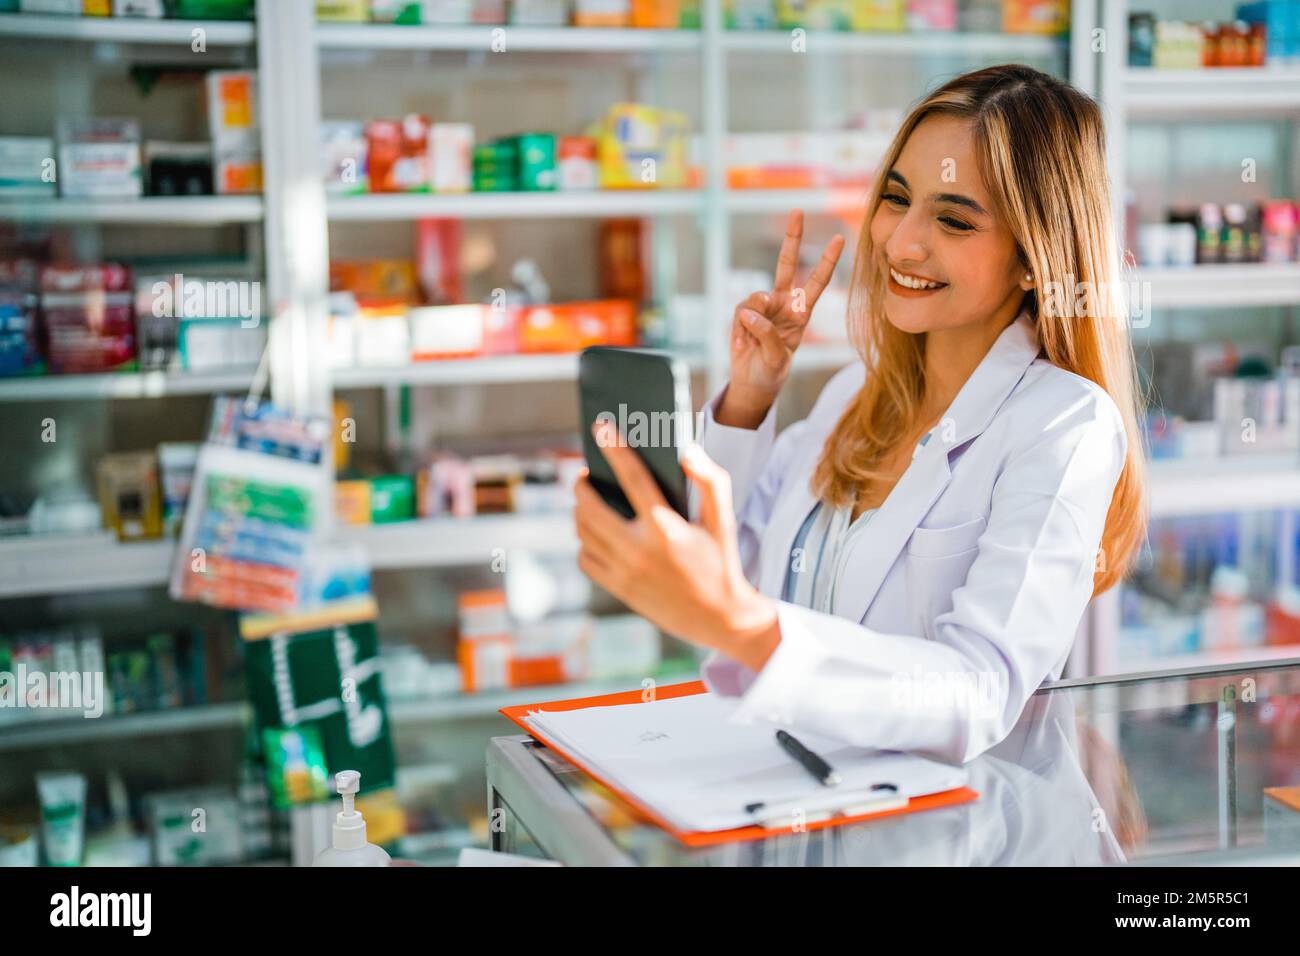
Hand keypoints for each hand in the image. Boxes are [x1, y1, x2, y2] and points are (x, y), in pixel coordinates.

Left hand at [573, 420, 780, 670]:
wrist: (721, 617)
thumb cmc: (723, 561)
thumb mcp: (725, 519)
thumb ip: (711, 480)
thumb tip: (686, 451)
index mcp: (665, 528)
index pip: (632, 477)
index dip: (614, 447)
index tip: (601, 427)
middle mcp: (639, 550)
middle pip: (591, 507)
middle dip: (582, 485)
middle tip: (584, 474)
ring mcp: (625, 572)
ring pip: (584, 533)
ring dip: (580, 511)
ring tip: (587, 500)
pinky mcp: (619, 589)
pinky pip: (586, 558)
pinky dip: (584, 541)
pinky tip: (594, 532)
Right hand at [721, 209, 844, 427]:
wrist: (752, 382)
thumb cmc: (772, 371)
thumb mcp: (778, 357)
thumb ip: (767, 334)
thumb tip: (750, 312)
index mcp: (801, 312)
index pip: (817, 282)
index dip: (827, 261)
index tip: (840, 238)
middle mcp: (782, 302)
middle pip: (786, 264)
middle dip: (792, 238)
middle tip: (798, 212)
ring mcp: (762, 305)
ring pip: (755, 297)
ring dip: (753, 319)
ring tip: (753, 339)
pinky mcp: (743, 312)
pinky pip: (741, 311)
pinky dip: (741, 326)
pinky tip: (743, 339)